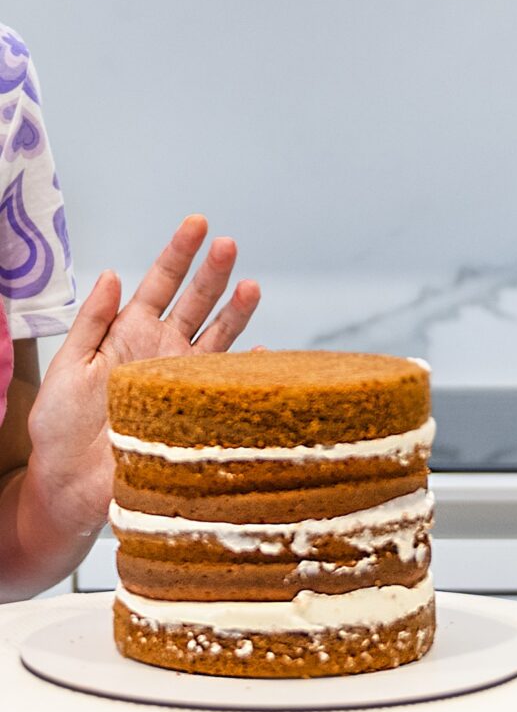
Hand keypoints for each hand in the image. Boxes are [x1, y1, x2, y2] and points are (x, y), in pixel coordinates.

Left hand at [26, 215, 260, 535]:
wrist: (70, 487)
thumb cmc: (60, 430)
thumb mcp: (68, 366)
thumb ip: (92, 321)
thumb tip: (114, 275)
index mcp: (130, 333)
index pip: (160, 283)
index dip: (179, 253)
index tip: (197, 224)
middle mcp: (163, 349)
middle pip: (197, 301)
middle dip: (213, 272)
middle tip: (227, 244)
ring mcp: (184, 377)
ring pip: (220, 334)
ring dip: (236, 310)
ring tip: (250, 286)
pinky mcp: (196, 407)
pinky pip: (230, 382)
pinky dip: (250, 367)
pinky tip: (262, 353)